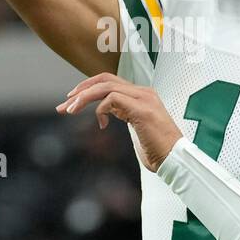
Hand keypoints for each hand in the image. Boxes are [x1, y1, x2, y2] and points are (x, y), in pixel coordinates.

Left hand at [56, 73, 182, 171]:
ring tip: (70, 110)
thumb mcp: (136, 128)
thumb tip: (105, 113)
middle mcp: (143, 93)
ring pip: (106, 86)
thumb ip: (124, 115)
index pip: (110, 82)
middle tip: (64, 104)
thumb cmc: (158, 150)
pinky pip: (112, 99)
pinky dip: (100, 110)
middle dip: (81, 89)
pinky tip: (102, 125)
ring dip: (84, 98)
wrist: (175, 160)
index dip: (88, 88)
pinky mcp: (142, 110)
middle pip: (105, 79)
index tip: (72, 100)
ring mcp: (144, 99)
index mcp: (142, 95)